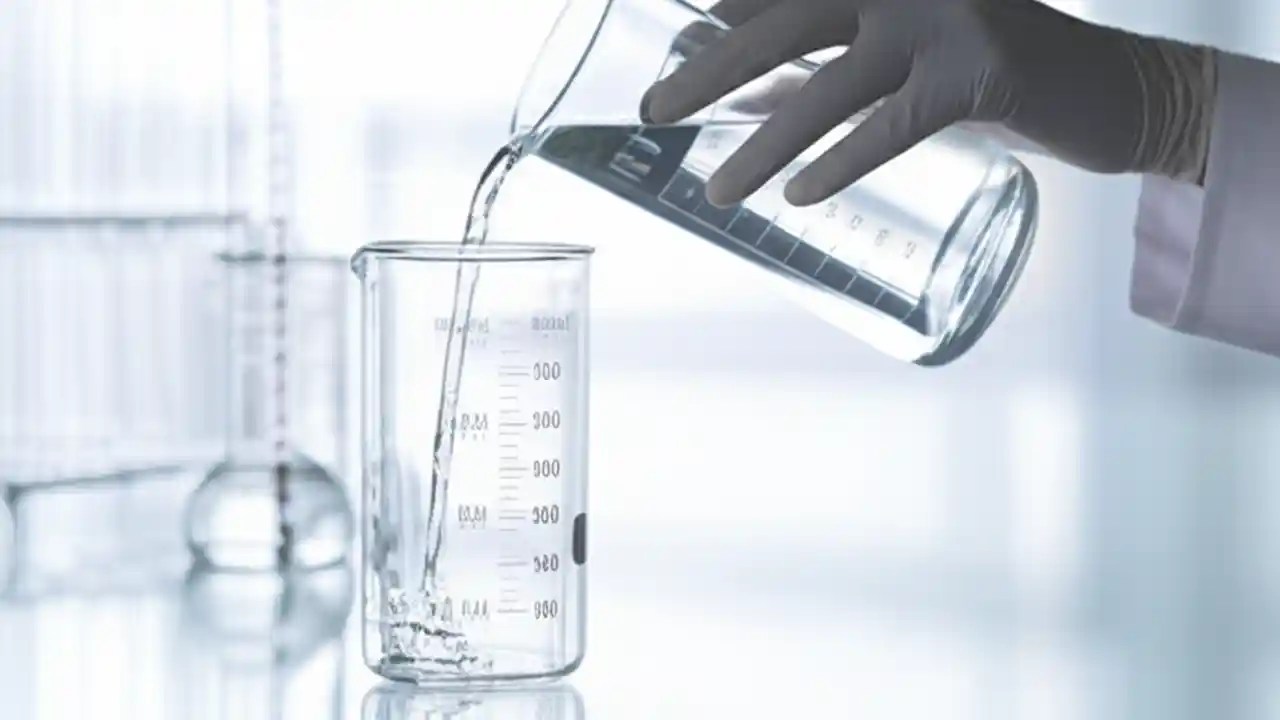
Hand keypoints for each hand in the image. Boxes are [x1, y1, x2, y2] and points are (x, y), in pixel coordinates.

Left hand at [642, 0, 1216, 207]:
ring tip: (717, 191)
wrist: (1115, 87)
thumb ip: (832, 53)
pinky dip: (840, 163)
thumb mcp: (907, 48)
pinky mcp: (984, 72)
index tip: (666, 43)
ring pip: (829, 85)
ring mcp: (947, 17)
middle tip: (656, 111)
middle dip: (710, 70)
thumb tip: (742, 85)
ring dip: (763, 144)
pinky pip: (891, 125)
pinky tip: (799, 197)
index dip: (725, 10)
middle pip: (786, 23)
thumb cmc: (992, 70)